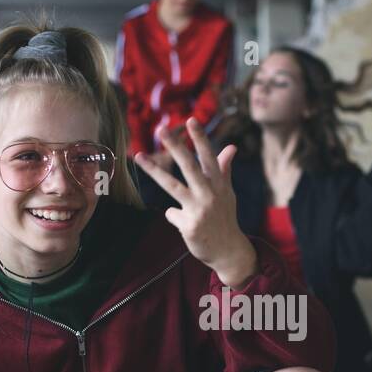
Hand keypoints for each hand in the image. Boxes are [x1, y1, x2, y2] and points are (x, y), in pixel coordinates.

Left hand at [135, 117, 257, 287]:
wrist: (229, 251)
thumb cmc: (225, 218)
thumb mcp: (227, 193)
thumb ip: (225, 169)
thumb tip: (232, 146)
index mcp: (219, 184)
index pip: (208, 157)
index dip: (200, 138)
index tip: (190, 120)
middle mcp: (210, 194)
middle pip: (189, 166)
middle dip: (176, 147)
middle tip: (161, 129)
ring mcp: (200, 210)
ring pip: (173, 186)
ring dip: (154, 170)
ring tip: (139, 156)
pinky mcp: (190, 225)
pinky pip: (172, 214)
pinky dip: (176, 217)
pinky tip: (188, 226)